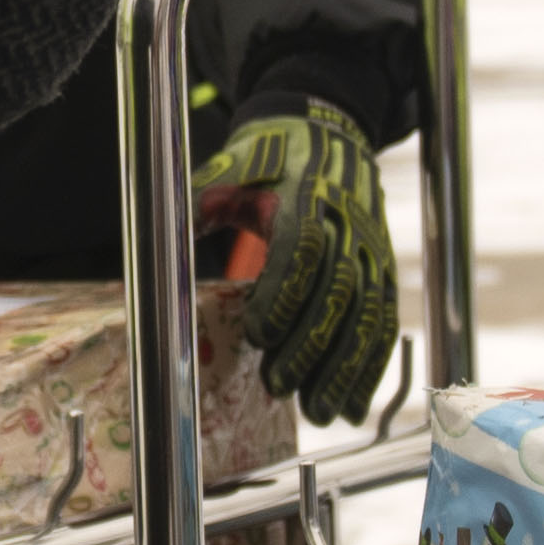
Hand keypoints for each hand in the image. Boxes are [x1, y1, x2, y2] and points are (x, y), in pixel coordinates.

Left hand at [203, 96, 397, 424]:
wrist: (328, 131)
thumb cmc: (268, 159)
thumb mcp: (230, 170)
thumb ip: (200, 204)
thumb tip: (159, 238)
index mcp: (307, 198)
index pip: (304, 251)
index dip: (284, 296)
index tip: (257, 334)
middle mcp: (349, 226)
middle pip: (339, 293)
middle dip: (311, 346)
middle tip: (278, 386)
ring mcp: (372, 251)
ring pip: (368, 316)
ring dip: (346, 369)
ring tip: (320, 412)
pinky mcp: (383, 270)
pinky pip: (384, 323)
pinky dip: (372, 368)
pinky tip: (354, 405)